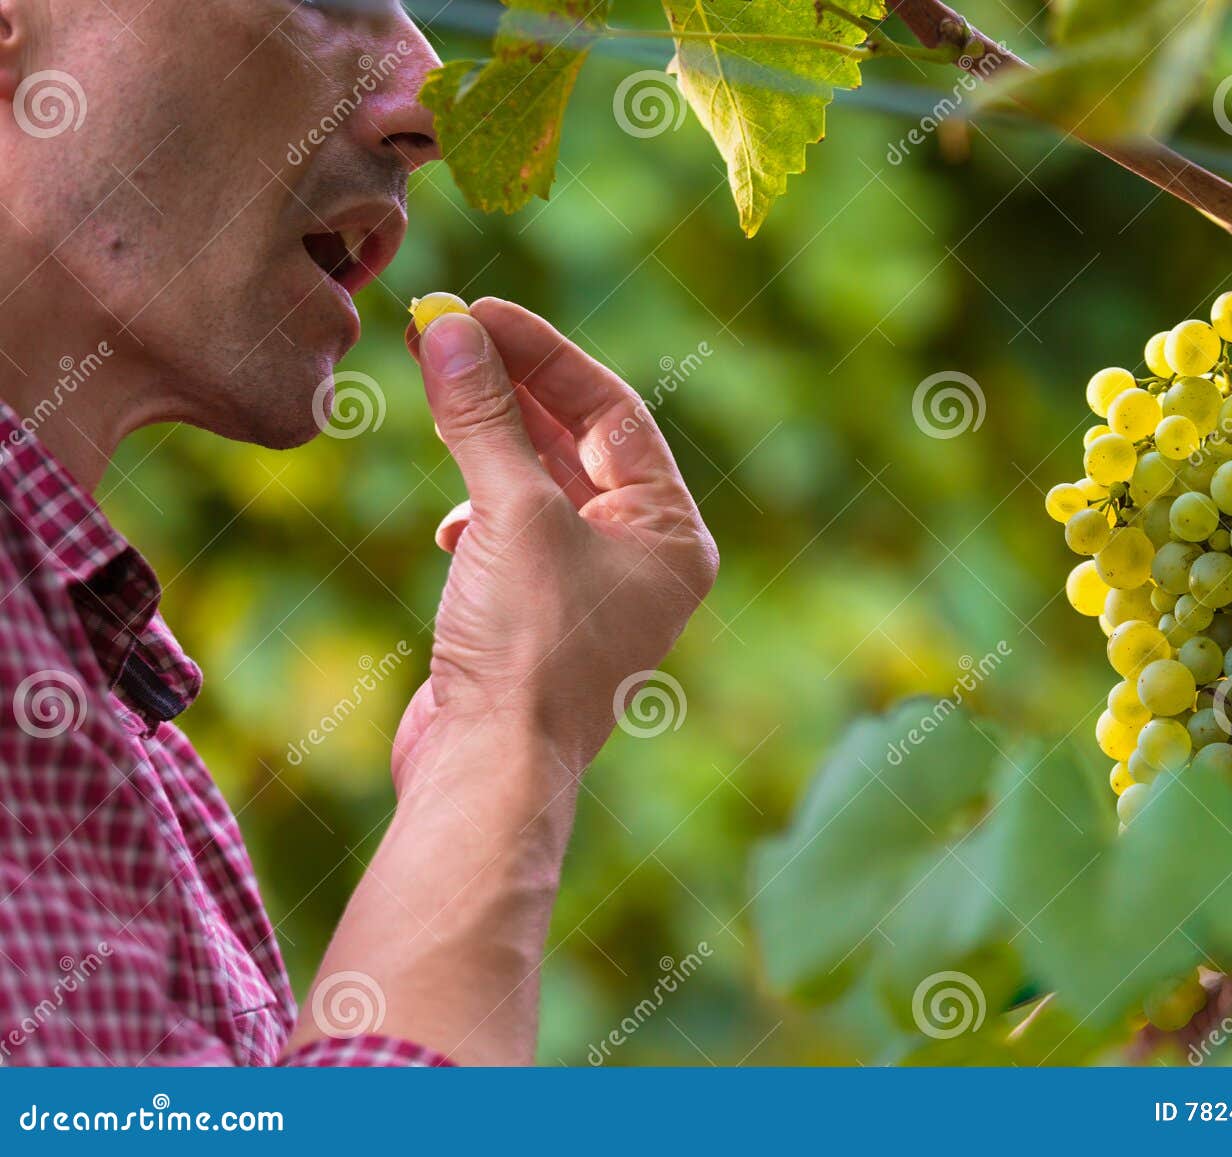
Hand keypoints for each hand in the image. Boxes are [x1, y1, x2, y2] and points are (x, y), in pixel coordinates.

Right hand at [392, 298, 717, 794]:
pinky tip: (452, 523)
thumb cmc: (528, 647)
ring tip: (438, 393)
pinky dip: (480, 511)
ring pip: (540, 486)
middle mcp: (643, 558)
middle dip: (510, 388)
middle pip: (576, 443)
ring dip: (489, 442)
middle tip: (443, 331)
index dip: (544, 354)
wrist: (490, 771)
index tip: (478, 311)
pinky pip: (513, 534)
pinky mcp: (538, 616)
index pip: (611, 413)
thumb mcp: (510, 514)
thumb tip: (450, 329)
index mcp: (671, 533)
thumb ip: (483, 417)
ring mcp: (591, 590)